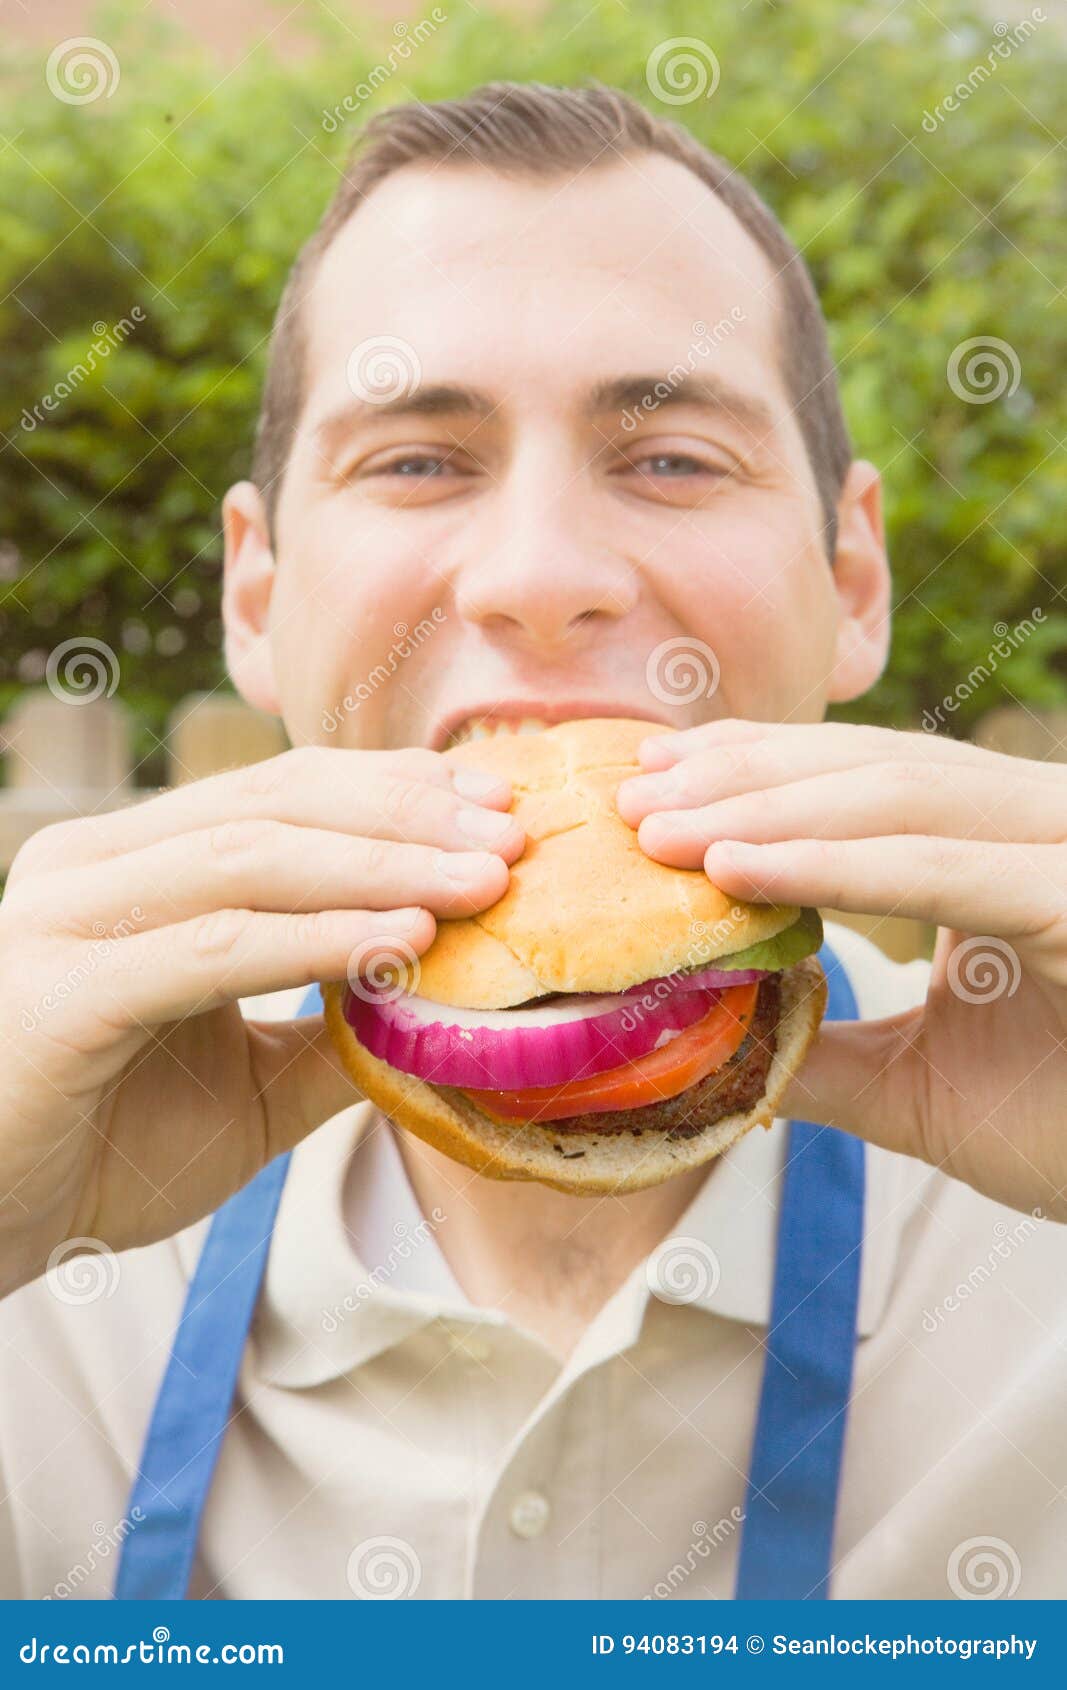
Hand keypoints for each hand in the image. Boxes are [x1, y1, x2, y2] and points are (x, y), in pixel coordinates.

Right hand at [0, 746, 522, 1295]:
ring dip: (382, 863)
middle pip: (275, 804)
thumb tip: (449, 1009)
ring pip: (250, 859)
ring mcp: (66, 919)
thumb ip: (332, 1036)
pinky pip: (214, 947)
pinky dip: (318, 938)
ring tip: (485, 880)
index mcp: (131, 864)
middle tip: (513, 834)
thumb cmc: (102, 1151)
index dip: (393, 790)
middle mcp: (92, 866)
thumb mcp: (247, 1086)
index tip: (496, 806)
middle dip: (407, 813)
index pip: (280, 793)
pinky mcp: (62, 993)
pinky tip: (405, 937)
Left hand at [618, 719, 1066, 1219]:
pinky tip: (736, 871)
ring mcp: (1064, 851)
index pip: (873, 779)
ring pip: (899, 798)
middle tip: (630, 800)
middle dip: (742, 780)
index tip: (654, 782)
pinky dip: (831, 866)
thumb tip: (712, 1035)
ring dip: (765, 812)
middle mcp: (1045, 826)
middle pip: (874, 769)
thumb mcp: (919, 1090)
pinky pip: (937, 869)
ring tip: (659, 833)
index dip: (758, 769)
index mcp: (1011, 848)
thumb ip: (826, 1051)